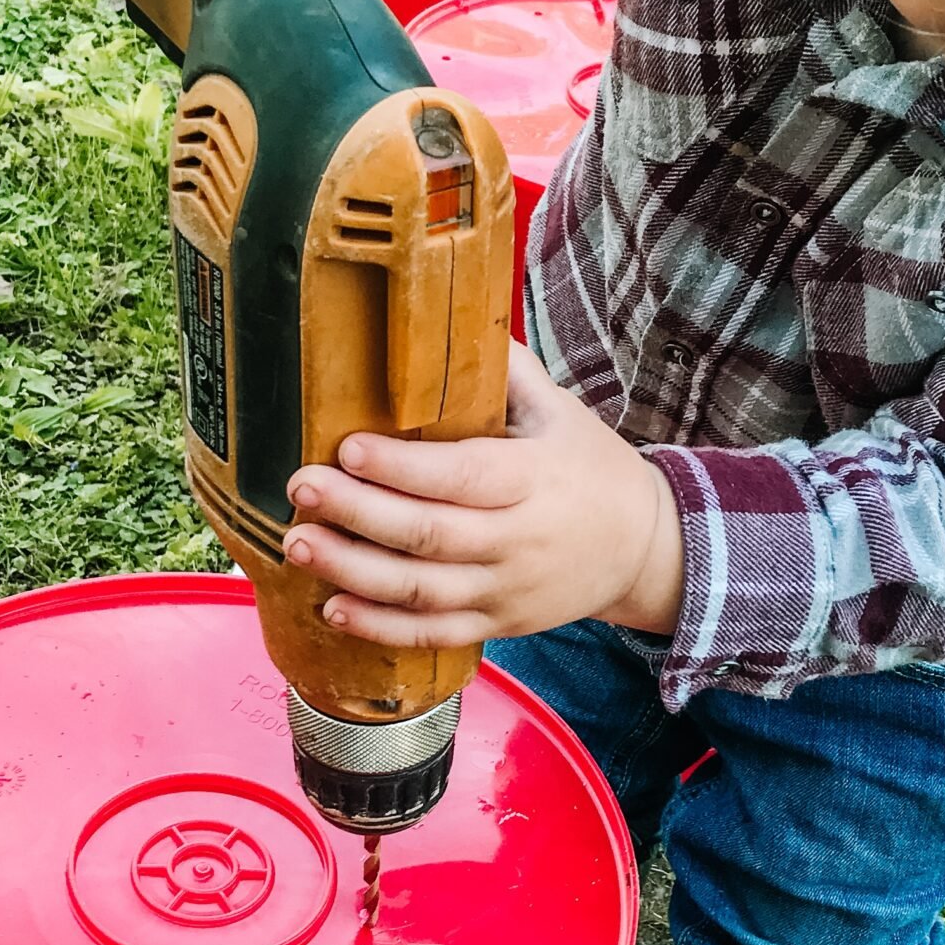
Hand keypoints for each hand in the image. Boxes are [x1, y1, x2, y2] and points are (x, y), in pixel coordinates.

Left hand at [281, 345, 685, 645]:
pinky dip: (381, 628)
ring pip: (421, 590)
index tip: (348, 447)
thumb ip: (507, 371)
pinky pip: (432, 633)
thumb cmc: (592, 469)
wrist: (644, 549)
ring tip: (299, 544)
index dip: (403, 467)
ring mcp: (506, 589)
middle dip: (358, 513)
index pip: (463, 475)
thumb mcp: (561, 412)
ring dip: (353, 571)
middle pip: (429, 534)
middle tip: (302, 487)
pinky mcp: (497, 623)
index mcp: (534, 478)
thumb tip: (452, 312)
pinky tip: (333, 607)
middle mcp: (518, 540)